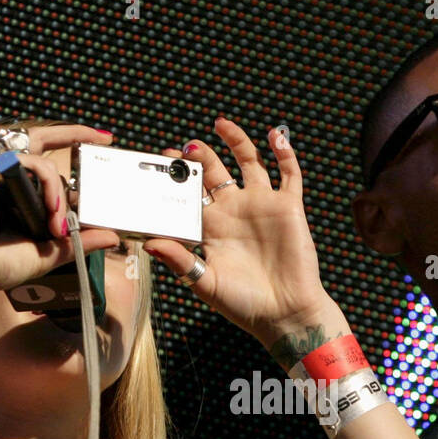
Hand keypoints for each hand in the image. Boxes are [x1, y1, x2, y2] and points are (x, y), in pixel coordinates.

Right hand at [0, 124, 120, 304]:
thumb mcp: (51, 252)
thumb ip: (80, 241)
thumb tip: (114, 236)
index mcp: (18, 194)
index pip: (48, 164)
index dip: (72, 151)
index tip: (100, 145)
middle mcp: (7, 176)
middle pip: (43, 142)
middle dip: (74, 136)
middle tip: (105, 139)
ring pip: (46, 164)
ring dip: (59, 194)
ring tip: (57, 224)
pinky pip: (34, 163)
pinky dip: (49, 185)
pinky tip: (51, 210)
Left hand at [141, 118, 336, 346]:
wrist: (284, 314)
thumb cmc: (242, 304)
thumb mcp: (204, 283)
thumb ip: (179, 260)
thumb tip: (148, 242)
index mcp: (211, 227)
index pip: (188, 193)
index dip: (176, 176)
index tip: (162, 161)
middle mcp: (234, 211)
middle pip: (214, 172)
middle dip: (199, 156)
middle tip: (185, 147)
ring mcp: (262, 206)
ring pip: (249, 163)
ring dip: (237, 141)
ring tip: (220, 124)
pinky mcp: (288, 207)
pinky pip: (288, 174)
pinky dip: (283, 153)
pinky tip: (273, 136)